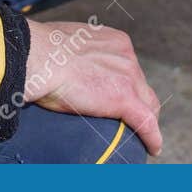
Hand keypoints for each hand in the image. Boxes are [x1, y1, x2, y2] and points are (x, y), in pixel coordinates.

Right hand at [23, 20, 162, 154]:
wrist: (39, 57)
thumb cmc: (41, 52)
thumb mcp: (66, 44)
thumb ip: (72, 54)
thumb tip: (57, 66)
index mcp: (115, 42)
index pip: (129, 67)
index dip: (128, 84)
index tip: (120, 96)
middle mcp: (127, 57)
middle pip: (142, 86)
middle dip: (139, 102)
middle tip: (132, 120)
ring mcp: (128, 78)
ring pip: (148, 105)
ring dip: (146, 121)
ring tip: (143, 138)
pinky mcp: (124, 100)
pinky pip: (146, 123)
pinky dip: (151, 137)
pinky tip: (152, 148)